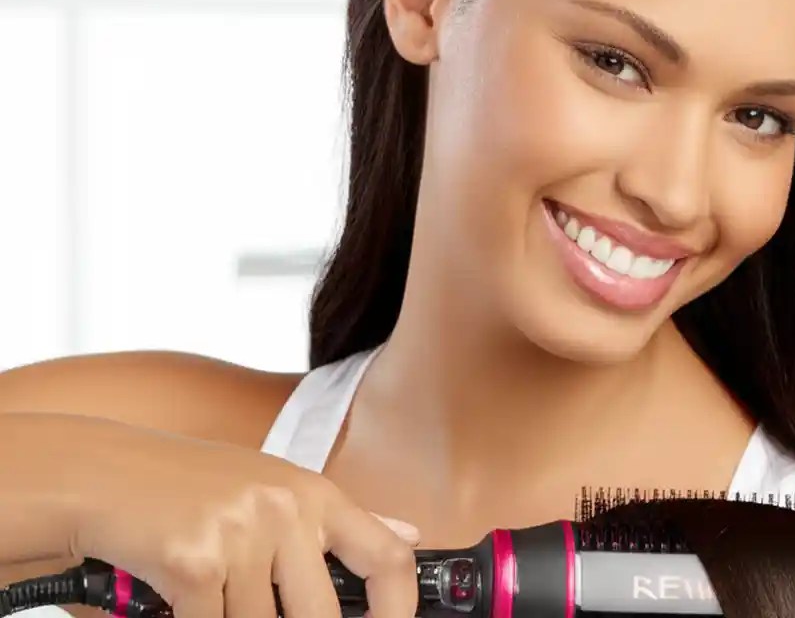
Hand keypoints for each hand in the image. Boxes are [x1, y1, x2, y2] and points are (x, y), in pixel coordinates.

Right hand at [66, 418, 419, 617]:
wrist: (100, 473)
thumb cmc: (191, 487)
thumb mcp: (275, 489)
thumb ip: (339, 523)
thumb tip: (410, 536)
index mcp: (315, 494)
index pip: (387, 557)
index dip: (399, 609)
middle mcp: (286, 509)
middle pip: (322, 617)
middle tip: (260, 612)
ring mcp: (242, 533)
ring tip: (211, 594)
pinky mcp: (196, 562)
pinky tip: (175, 599)